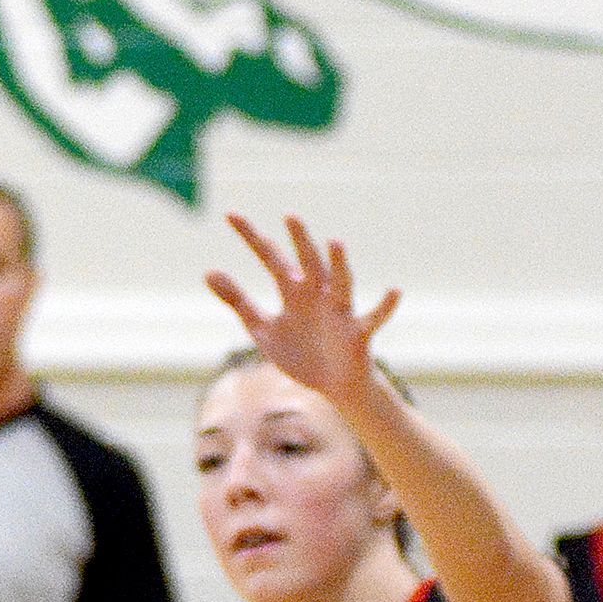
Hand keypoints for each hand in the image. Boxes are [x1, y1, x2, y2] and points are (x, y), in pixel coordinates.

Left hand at [206, 214, 400, 407]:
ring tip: (334, 242)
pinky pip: (374, 317)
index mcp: (293, 291)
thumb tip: (208, 272)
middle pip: (307, 262)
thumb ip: (237, 300)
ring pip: (341, 282)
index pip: (270, 258)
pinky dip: (385, 305)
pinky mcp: (357, 333)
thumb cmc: (299, 352)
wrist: (330, 386)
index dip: (251, 238)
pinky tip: (394, 291)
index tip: (230, 215)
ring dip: (339, 264)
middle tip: (288, 217)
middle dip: (298, 241)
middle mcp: (317, 294)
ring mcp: (338, 311)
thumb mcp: (261, 327)